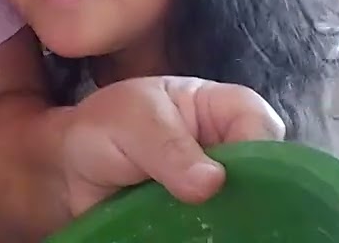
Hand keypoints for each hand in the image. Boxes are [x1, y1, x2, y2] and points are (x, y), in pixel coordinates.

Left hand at [57, 76, 285, 215]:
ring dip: (227, 222)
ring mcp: (221, 187)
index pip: (257, 119)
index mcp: (220, 108)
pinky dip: (212, 236)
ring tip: (196, 228)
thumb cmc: (106, 129)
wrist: (73, 171)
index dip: (252, 145)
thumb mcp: (130, 122)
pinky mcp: (207, 218)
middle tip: (210, 209)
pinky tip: (194, 239)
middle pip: (265, 169)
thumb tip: (212, 182)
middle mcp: (230, 147)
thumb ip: (166, 145)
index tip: (221, 178)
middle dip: (244, 193)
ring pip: (249, 207)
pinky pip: (224, 230)